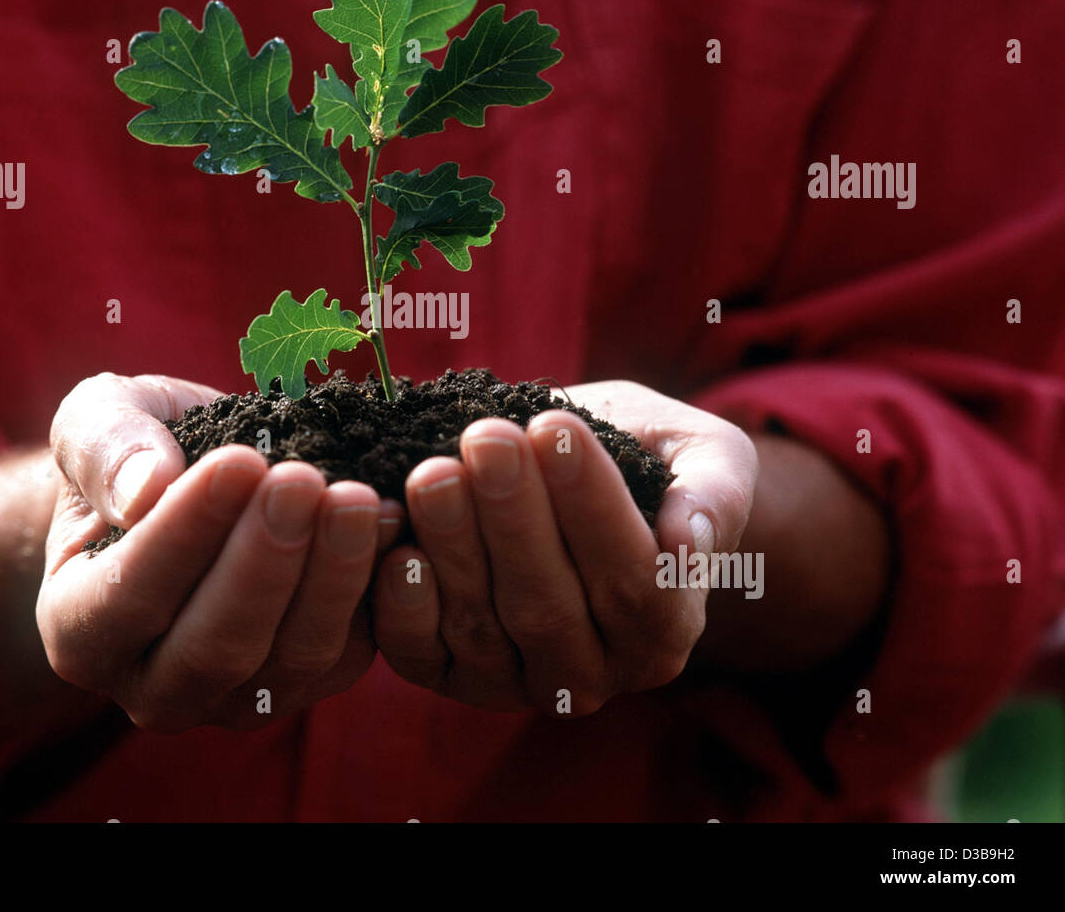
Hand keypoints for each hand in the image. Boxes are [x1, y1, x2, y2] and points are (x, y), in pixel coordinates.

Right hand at [37, 372, 395, 731]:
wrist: (191, 484)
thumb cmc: (135, 453)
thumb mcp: (98, 420)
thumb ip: (105, 446)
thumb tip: (147, 489)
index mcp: (78, 628)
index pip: (128, 594)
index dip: (185, 532)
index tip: (239, 462)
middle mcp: (151, 686)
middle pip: (215, 646)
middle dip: (265, 561)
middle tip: (304, 481)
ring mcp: (233, 698)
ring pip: (291, 658)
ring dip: (332, 576)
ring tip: (359, 498)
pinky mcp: (305, 684)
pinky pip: (348, 654)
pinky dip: (374, 591)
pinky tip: (393, 524)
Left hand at [371, 380, 757, 714]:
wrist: (581, 481)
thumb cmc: (651, 462)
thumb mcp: (704, 458)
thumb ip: (713, 496)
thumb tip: (687, 546)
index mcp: (666, 629)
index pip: (637, 580)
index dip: (593, 507)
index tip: (556, 426)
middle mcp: (596, 676)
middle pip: (552, 606)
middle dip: (514, 516)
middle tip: (486, 438)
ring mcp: (519, 684)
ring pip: (484, 626)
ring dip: (454, 547)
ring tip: (434, 470)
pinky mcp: (451, 675)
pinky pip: (424, 655)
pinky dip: (404, 608)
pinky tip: (397, 546)